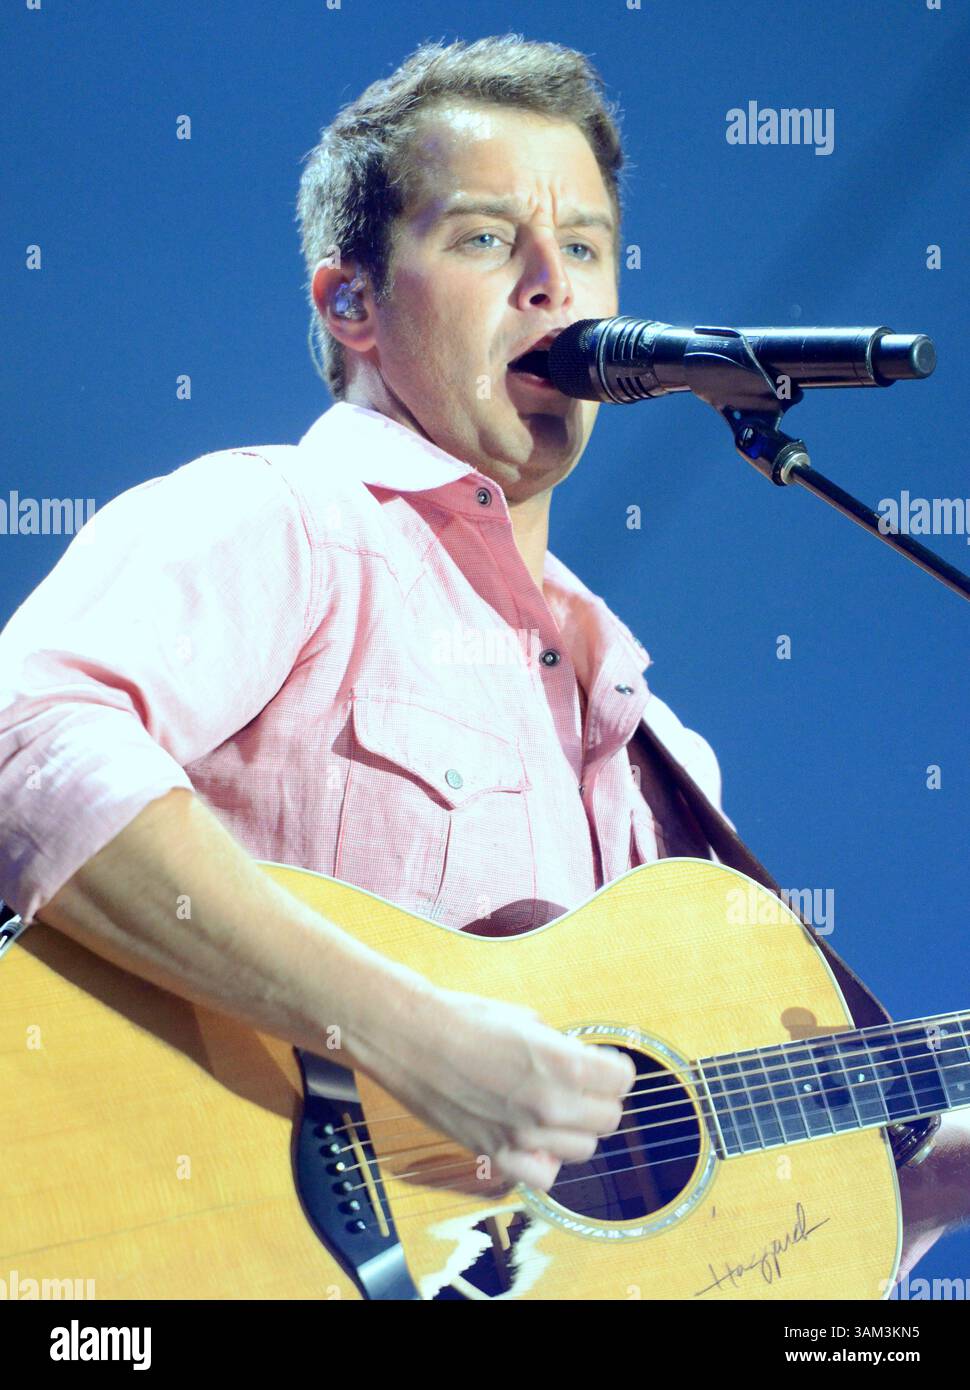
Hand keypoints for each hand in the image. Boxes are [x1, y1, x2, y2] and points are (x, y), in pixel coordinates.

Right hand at [356, 981, 636, 1191]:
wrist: (409, 1037)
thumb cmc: (461, 1018)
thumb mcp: (525, 1019)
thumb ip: (559, 1047)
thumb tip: (576, 1061)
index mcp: (561, 1061)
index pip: (622, 1079)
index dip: (614, 1069)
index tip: (605, 1065)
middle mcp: (549, 1103)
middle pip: (608, 1118)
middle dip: (599, 1099)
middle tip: (582, 1085)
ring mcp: (523, 1133)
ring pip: (583, 1149)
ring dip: (575, 1130)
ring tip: (555, 1110)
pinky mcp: (495, 1152)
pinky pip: (543, 1175)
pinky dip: (545, 1161)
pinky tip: (534, 1139)